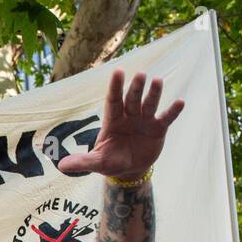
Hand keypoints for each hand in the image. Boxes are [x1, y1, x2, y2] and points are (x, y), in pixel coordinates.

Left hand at [58, 70, 185, 179]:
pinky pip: (166, 118)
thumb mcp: (97, 162)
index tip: (118, 71)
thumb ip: (82, 162)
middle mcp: (129, 116)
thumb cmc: (111, 161)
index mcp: (113, 120)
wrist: (130, 170)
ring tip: (157, 81)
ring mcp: (145, 121)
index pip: (113, 100)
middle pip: (132, 99)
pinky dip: (173, 111)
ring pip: (149, 104)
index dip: (115, 87)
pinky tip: (180, 102)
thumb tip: (61, 166)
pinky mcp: (158, 129)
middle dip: (136, 88)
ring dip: (154, 93)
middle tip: (141, 75)